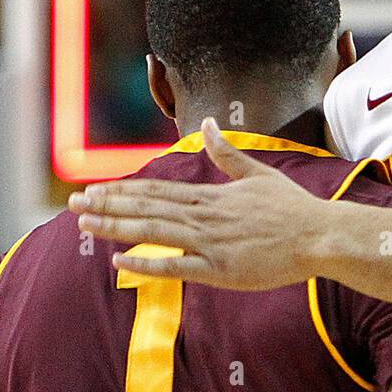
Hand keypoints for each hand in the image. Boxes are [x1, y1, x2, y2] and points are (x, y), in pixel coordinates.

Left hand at [68, 118, 326, 289]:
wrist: (319, 236)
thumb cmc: (292, 209)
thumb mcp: (258, 174)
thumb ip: (228, 153)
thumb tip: (210, 122)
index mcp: (211, 195)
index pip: (156, 190)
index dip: (122, 189)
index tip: (93, 189)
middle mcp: (204, 216)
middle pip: (146, 208)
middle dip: (107, 206)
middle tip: (72, 204)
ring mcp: (209, 243)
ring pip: (153, 232)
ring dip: (116, 228)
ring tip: (85, 225)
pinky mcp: (219, 269)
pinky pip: (175, 266)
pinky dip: (147, 263)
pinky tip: (120, 261)